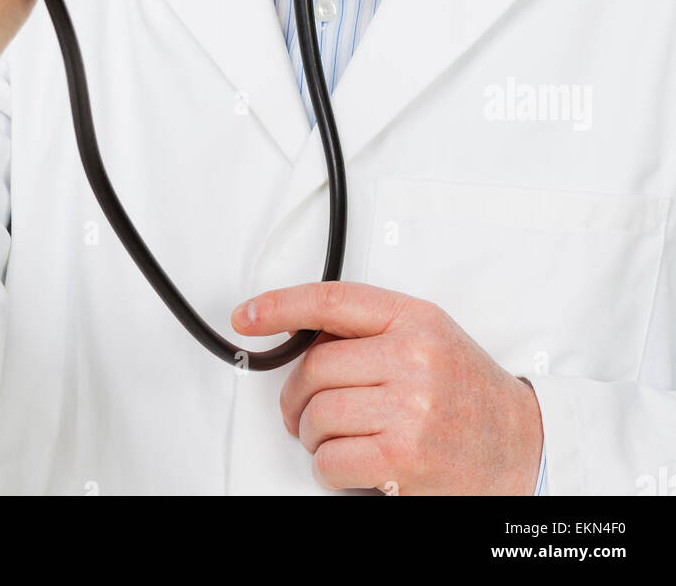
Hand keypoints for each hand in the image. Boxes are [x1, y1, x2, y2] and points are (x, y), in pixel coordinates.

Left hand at [231, 282, 543, 494]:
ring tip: (341, 439)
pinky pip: (330, 461)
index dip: (280, 305)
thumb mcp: (427, 336)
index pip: (332, 301)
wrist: (520, 445)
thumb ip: (372, 328)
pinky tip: (353, 463)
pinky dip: (329, 468)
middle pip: (313, 369)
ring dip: (315, 436)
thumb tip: (301, 335)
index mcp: (415, 319)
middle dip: (297, 397)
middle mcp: (412, 358)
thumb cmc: (468, 392)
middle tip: (304, 412)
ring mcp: (408, 409)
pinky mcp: (402, 459)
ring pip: (317, 417)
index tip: (248, 315)